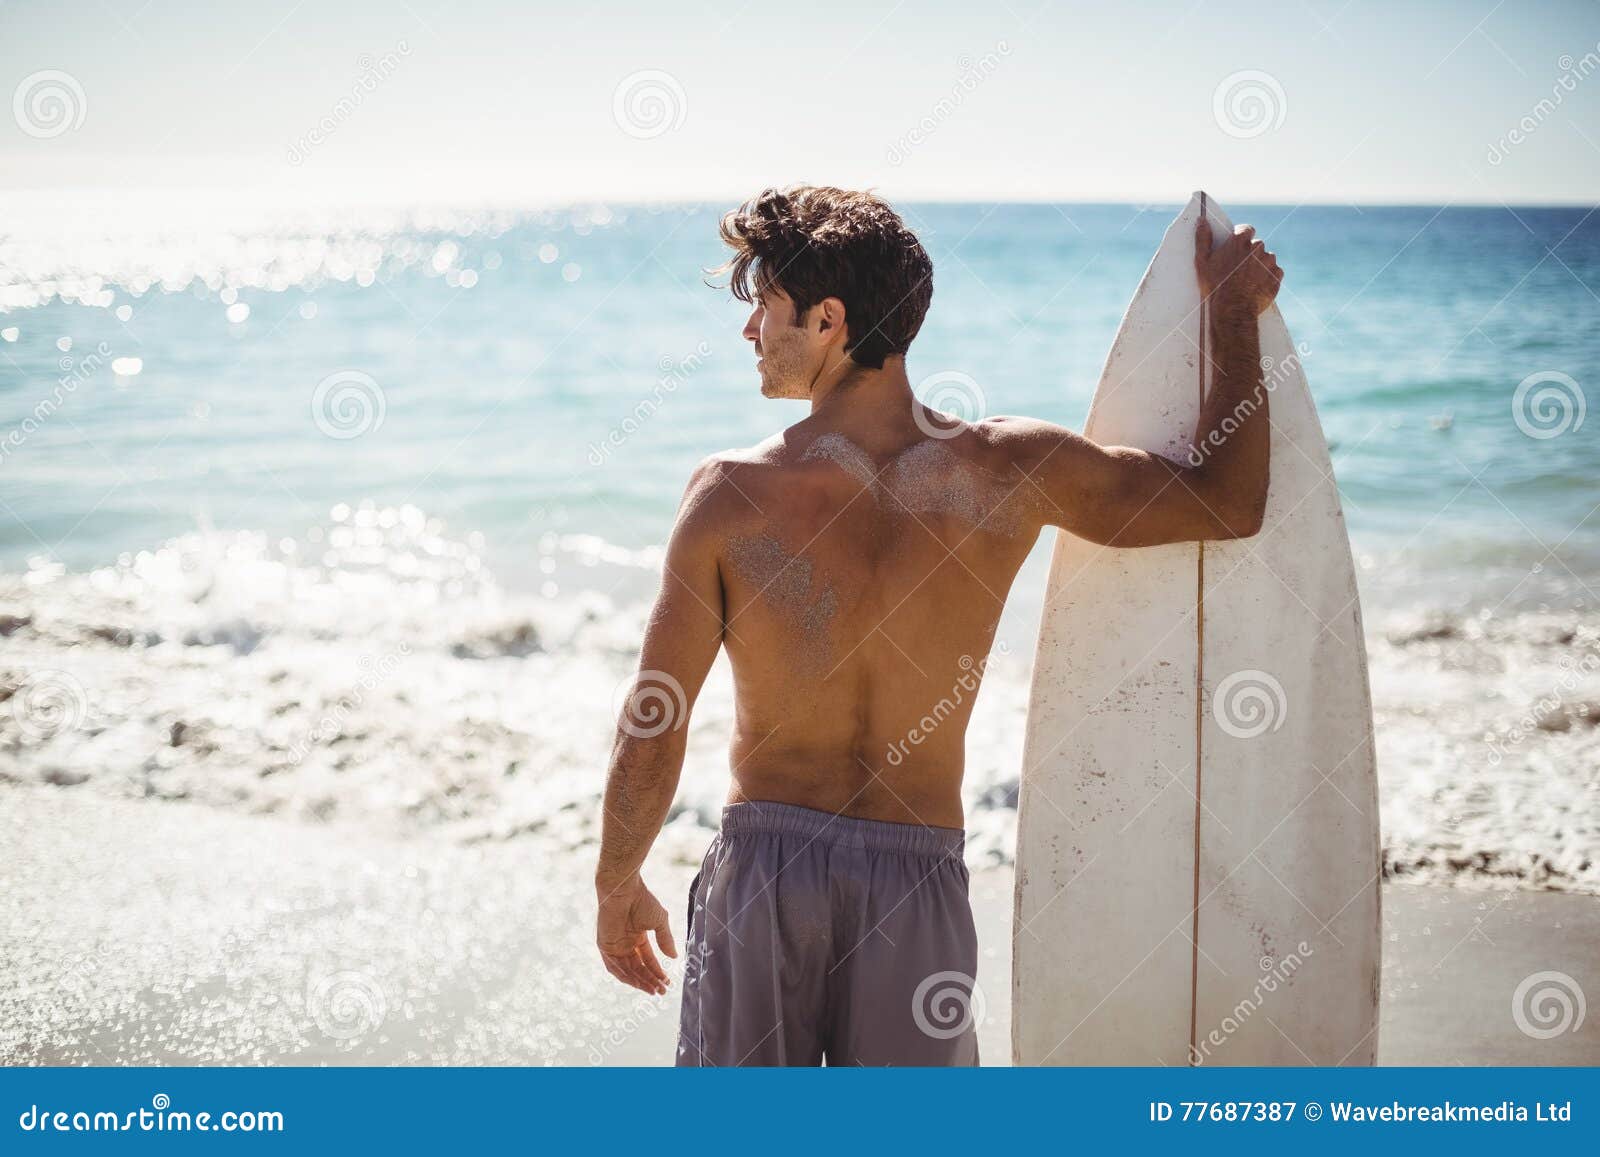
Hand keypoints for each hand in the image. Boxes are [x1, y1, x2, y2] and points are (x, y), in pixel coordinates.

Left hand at [596, 874, 676, 994]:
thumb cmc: (642, 900)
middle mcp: (626, 943)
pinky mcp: (604, 945)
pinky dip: (624, 976)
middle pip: (638, 968)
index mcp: (638, 936)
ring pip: (626, 970)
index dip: (657, 972)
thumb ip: (666, 940)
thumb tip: (673, 957)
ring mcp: (615, 945)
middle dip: (650, 980)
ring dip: (639, 981)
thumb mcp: (660, 922)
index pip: (648, 959)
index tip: (667, 983)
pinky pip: (613, 966)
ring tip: (652, 990)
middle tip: (662, 991)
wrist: (624, 890)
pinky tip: (636, 983)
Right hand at [1196, 218, 1282, 315]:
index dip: (1241, 238)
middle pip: (1256, 245)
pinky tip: (1256, 286)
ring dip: (1260, 265)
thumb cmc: (1215, 285)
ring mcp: (1269, 261)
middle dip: (1250, 254)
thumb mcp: (1203, 261)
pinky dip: (1268, 277)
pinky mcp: (1277, 275)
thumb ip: (1203, 238)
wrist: (1233, 309)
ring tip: (1247, 280)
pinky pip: (1275, 272)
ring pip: (1266, 259)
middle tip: (1238, 269)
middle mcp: (1258, 246)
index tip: (1236, 249)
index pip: (1246, 229)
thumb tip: (1202, 221)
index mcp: (1240, 240)